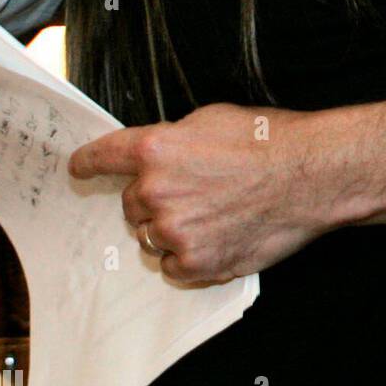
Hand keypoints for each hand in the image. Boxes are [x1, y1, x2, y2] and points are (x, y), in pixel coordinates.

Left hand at [68, 104, 338, 284]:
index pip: (103, 157)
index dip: (87, 164)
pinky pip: (171, 266)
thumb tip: (158, 153)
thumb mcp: (211, 119)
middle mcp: (155, 190)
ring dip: (171, 229)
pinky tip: (218, 235)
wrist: (307, 176)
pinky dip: (188, 257)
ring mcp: (172, 230)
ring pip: (150, 236)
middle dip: (155, 198)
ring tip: (213, 214)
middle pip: (132, 203)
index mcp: (155, 148)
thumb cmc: (267, 142)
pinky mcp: (193, 262)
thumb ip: (173, 138)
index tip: (78, 169)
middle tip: (195, 191)